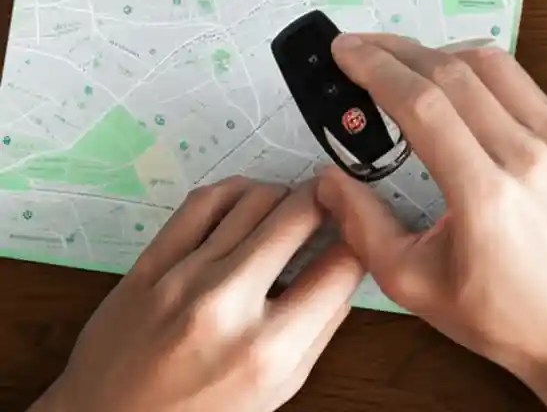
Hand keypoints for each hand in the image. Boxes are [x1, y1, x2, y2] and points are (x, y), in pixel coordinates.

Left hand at [31, 178, 363, 411]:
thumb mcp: (276, 391)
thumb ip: (317, 333)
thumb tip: (345, 274)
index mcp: (268, 351)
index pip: (340, 267)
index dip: (360, 243)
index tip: (359, 237)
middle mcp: (228, 308)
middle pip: (300, 216)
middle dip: (328, 203)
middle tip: (334, 204)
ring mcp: (183, 280)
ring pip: (256, 198)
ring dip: (286, 195)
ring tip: (292, 208)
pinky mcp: (149, 264)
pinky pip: (205, 201)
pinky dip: (238, 191)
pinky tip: (249, 203)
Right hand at [317, 35, 546, 410]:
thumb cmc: (516, 320)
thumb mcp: (420, 287)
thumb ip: (365, 227)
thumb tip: (329, 181)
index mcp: (486, 195)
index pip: (422, 103)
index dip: (376, 68)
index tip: (345, 53)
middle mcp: (528, 157)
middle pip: (452, 72)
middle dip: (396, 50)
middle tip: (359, 48)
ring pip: (492, 65)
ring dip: (439, 52)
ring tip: (402, 60)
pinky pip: (523, 83)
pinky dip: (481, 70)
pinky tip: (456, 80)